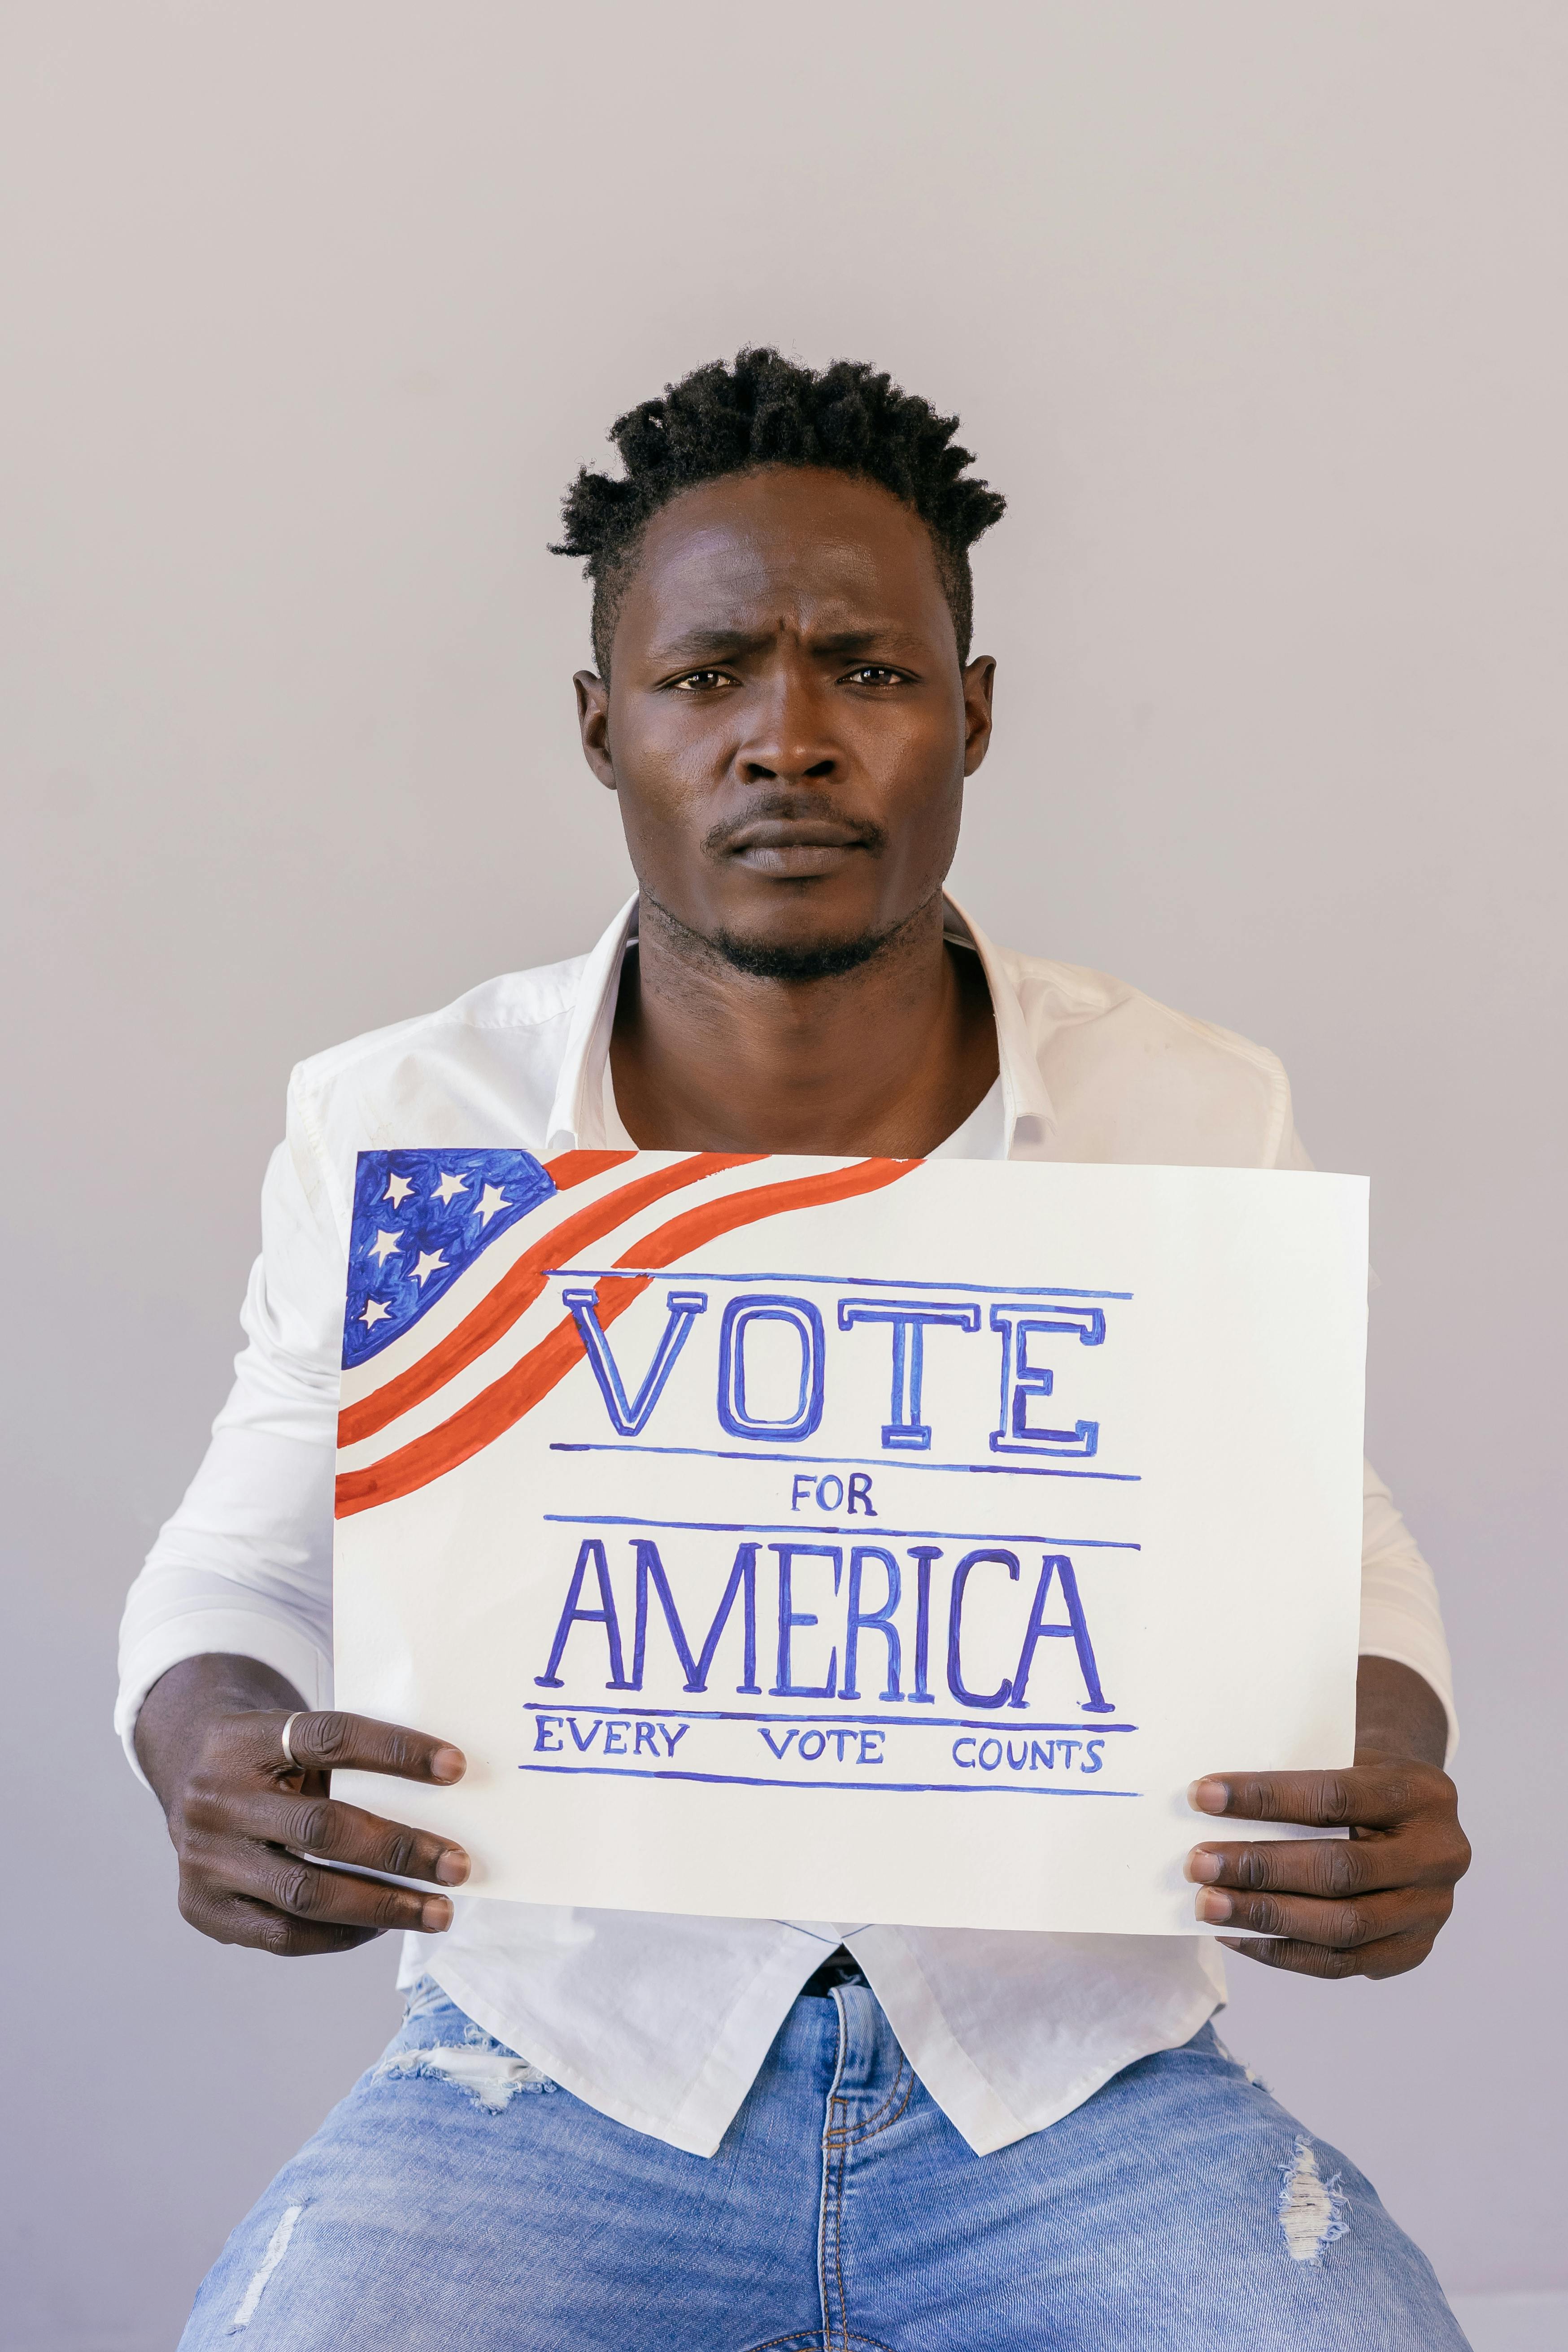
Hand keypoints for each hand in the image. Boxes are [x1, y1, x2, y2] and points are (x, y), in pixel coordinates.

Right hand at [136, 1654, 469, 1955]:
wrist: (187, 1775)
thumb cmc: (271, 1758)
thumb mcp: (294, 1737)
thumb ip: (350, 1760)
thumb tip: (447, 1791)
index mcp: (246, 1738)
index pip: (329, 1737)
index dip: (395, 1751)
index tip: (456, 1767)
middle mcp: (216, 1798)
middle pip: (320, 1828)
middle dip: (399, 1850)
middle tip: (458, 1866)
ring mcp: (204, 1859)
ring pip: (305, 1892)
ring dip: (383, 1907)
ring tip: (437, 1912)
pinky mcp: (202, 1908)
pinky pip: (283, 1935)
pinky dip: (341, 1934)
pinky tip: (382, 1926)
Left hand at [1185, 1658, 1469, 1979]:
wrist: (1415, 1814)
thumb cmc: (1362, 1778)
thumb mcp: (1346, 1758)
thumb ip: (1296, 1777)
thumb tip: (1210, 1805)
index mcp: (1422, 1793)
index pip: (1333, 1797)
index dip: (1264, 1798)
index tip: (1203, 1796)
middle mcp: (1439, 1855)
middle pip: (1338, 1870)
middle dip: (1259, 1868)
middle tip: (1199, 1863)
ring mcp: (1430, 1910)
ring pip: (1340, 1927)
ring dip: (1265, 1917)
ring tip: (1207, 1905)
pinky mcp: (1411, 1950)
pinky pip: (1339, 1963)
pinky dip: (1281, 1951)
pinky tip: (1235, 1934)